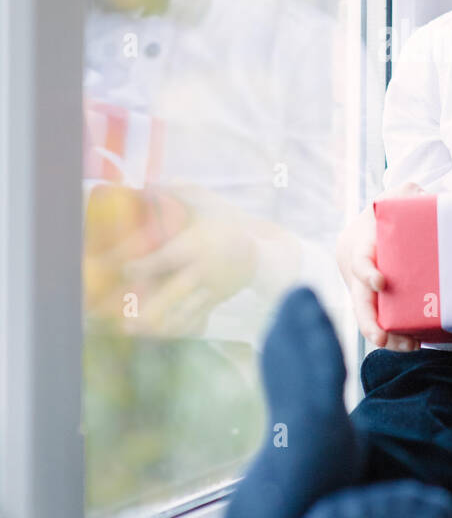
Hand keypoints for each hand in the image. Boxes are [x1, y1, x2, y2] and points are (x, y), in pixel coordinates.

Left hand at [84, 186, 260, 336]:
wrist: (262, 250)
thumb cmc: (228, 223)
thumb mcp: (206, 203)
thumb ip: (178, 192)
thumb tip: (147, 183)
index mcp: (196, 246)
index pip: (165, 259)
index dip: (142, 266)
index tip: (125, 269)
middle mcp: (201, 271)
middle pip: (172, 296)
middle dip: (147, 311)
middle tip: (123, 320)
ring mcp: (209, 290)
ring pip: (182, 313)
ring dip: (157, 326)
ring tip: (134, 330)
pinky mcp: (214, 302)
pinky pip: (194, 320)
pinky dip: (175, 330)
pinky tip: (159, 334)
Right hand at [336, 180, 424, 351]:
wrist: (373, 227)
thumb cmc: (387, 212)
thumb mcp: (397, 196)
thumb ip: (408, 194)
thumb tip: (421, 197)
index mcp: (359, 245)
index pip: (358, 260)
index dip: (366, 272)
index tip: (381, 282)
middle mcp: (355, 272)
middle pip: (358, 301)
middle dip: (368, 322)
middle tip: (381, 337)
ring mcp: (363, 290)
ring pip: (369, 318)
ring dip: (386, 336)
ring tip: (411, 345)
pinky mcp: (375, 302)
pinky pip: (381, 321)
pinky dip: (394, 335)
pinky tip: (413, 342)